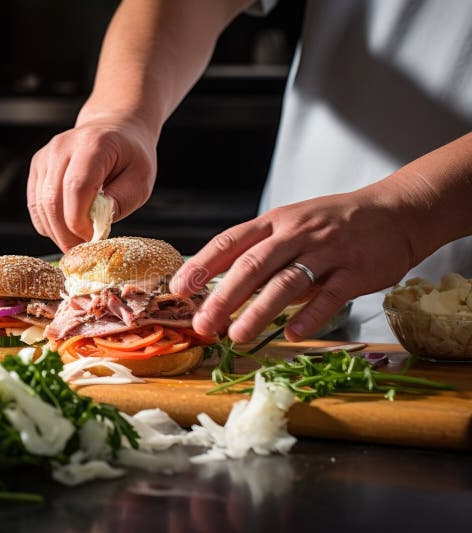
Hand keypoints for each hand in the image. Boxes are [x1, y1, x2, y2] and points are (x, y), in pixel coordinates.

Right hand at [27, 118, 156, 250]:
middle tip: (82, 251)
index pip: (76, 188)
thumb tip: (95, 226)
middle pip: (52, 201)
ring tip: (76, 242)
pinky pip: (35, 205)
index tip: (92, 238)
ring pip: (40, 206)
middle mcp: (63, 147)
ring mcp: (46, 156)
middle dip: (66, 234)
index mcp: (93, 145)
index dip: (80, 221)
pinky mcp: (37, 167)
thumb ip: (119, 201)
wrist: (114, 129)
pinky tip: (66, 228)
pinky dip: (48, 224)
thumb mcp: (141, 180)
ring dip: (56, 232)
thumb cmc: (130, 157)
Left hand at [170, 190, 416, 342]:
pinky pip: (329, 296)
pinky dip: (309, 317)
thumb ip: (261, 255)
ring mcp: (327, 251)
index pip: (229, 242)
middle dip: (223, 297)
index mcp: (275, 222)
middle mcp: (297, 233)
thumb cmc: (334, 223)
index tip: (178, 289)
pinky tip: (291, 335)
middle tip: (203, 325)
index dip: (202, 266)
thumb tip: (221, 289)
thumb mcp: (292, 227)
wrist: (396, 212)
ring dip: (259, 311)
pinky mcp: (356, 270)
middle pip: (252, 266)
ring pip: (287, 282)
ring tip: (238, 336)